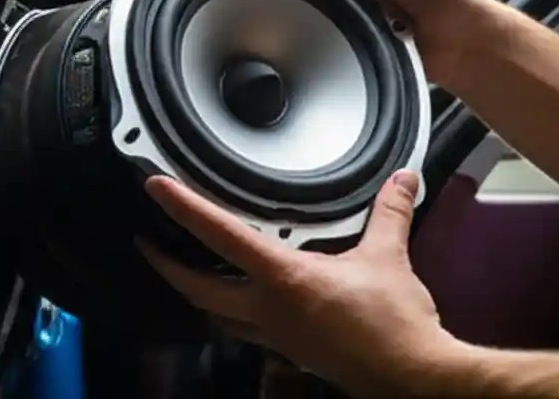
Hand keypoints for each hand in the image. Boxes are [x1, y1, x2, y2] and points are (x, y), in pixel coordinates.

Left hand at [138, 171, 463, 398]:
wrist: (410, 379)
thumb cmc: (393, 325)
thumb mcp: (387, 258)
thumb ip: (389, 213)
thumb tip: (404, 179)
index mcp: (282, 280)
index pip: (219, 235)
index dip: (183, 208)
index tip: (156, 189)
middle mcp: (266, 310)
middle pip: (195, 286)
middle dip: (164, 263)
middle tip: (148, 240)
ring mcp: (273, 334)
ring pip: (215, 312)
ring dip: (194, 290)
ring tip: (185, 267)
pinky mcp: (287, 349)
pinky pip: (242, 328)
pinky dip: (228, 310)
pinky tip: (238, 298)